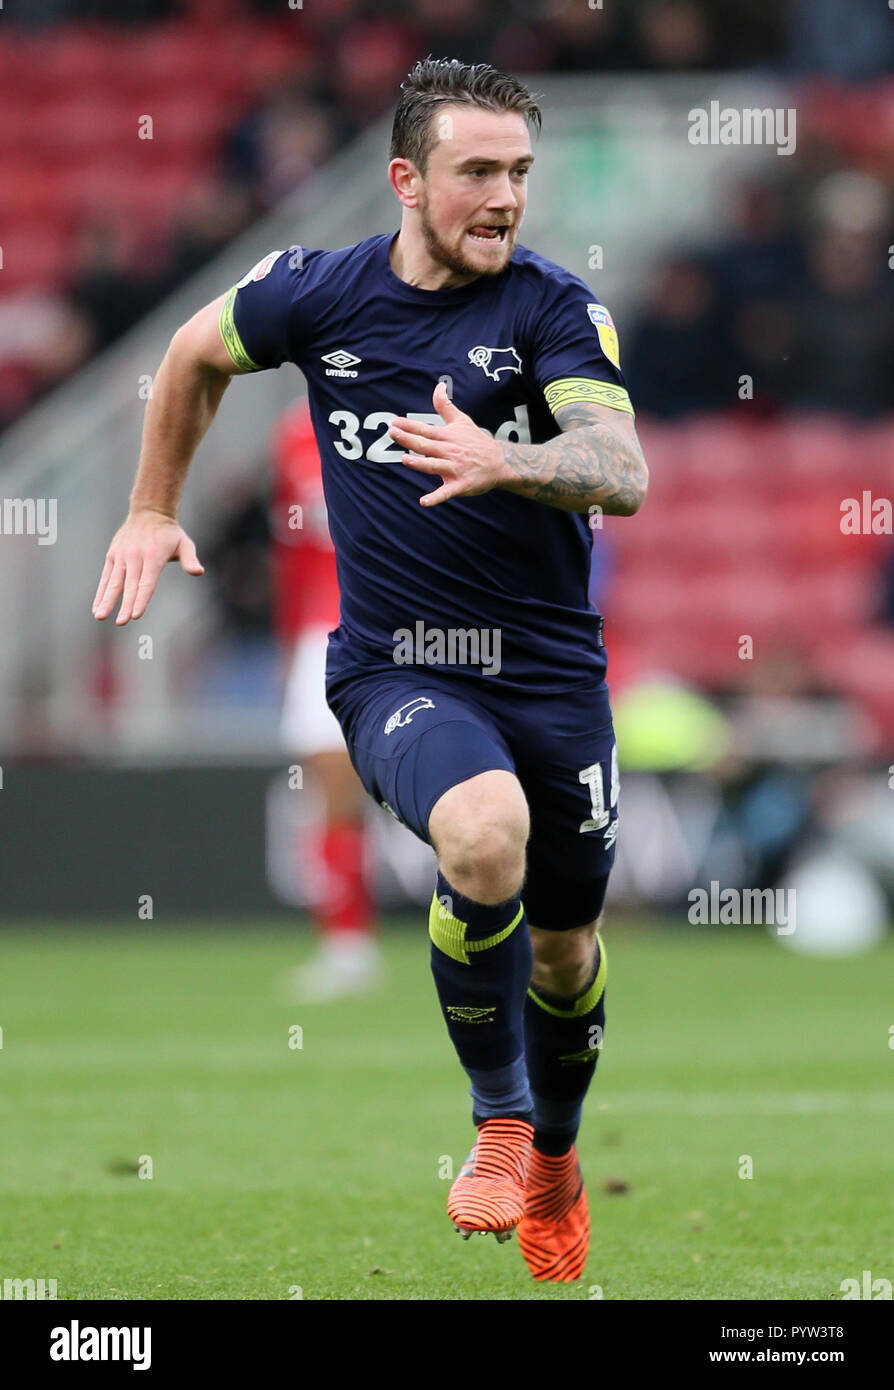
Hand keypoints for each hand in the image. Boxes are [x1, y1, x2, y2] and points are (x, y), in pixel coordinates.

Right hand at [92, 508, 203, 624]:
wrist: (149, 511)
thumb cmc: (170, 533)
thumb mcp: (184, 543)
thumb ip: (190, 559)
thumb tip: (199, 572)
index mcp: (154, 555)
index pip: (147, 582)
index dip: (142, 599)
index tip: (136, 614)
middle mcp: (135, 556)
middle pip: (130, 585)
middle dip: (125, 605)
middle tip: (121, 622)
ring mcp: (122, 555)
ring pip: (114, 582)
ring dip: (107, 600)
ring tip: (100, 616)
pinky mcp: (112, 555)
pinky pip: (106, 576)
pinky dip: (101, 591)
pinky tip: (96, 606)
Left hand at [389, 382, 506, 506]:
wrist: (499, 462)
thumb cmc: (476, 441)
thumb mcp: (461, 420)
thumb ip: (445, 406)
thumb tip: (438, 386)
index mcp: (448, 437)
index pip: (425, 429)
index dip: (409, 425)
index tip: (394, 422)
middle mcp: (449, 451)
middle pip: (426, 445)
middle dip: (408, 439)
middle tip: (392, 433)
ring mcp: (454, 468)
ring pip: (434, 465)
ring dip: (419, 463)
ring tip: (405, 459)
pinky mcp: (459, 485)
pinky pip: (446, 493)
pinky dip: (435, 498)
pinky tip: (423, 502)